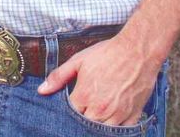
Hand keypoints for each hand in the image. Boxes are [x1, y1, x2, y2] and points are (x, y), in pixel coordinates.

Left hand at [37, 35, 160, 126]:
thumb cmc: (108, 54)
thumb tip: (42, 90)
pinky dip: (116, 130)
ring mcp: (118, 114)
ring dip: (98, 125)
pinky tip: (112, 120)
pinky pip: (123, 132)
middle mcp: (101, 109)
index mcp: (85, 96)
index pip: (70, 115)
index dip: (70, 112)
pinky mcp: (133, 115)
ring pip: (103, 132)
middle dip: (83, 120)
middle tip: (86, 108)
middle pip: (85, 126)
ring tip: (97, 114)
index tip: (73, 106)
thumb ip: (59, 77)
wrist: (137, 51)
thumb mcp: (78, 61)